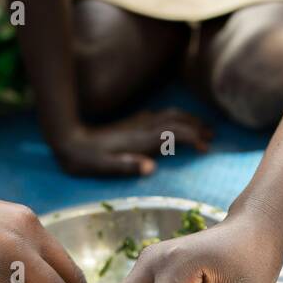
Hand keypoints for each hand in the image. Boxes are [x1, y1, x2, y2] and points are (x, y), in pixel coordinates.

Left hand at [51, 109, 212, 176]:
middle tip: (213, 135)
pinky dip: (175, 118)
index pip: (174, 133)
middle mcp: (142, 127)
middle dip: (196, 126)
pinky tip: (177, 124)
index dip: (192, 138)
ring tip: (202, 128)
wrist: (70, 140)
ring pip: (170, 115)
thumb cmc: (87, 159)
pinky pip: (161, 116)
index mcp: (140, 139)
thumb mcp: (105, 167)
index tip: (205, 148)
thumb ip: (127, 166)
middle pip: (177, 120)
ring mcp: (138, 123)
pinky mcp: (132, 123)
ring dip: (188, 120)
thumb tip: (150, 166)